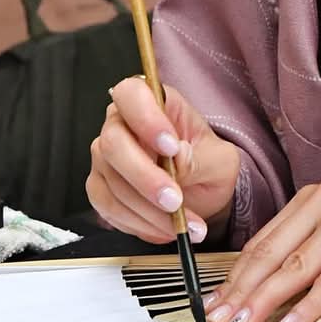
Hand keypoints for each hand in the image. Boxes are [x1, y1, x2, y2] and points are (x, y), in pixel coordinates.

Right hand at [86, 75, 239, 244]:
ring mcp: (106, 157)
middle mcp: (122, 125)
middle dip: (145, 177)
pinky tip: (163, 227)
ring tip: (181, 222)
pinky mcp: (101, 187)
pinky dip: (137, 223)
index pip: (132, 94)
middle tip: (174, 200)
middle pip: (113, 143)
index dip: (145, 119)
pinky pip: (107, 206)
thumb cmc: (208, 165)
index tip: (170, 147)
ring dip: (147, 209)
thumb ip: (200, 158)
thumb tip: (179, 157)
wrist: (202, 194)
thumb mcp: (220, 161)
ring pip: (111, 181)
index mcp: (154, 103)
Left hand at [205, 180, 320, 321]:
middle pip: (272, 251)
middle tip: (218, 318)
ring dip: (266, 300)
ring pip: (296, 266)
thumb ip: (309, 257)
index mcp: (314, 196)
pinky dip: (309, 306)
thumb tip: (267, 294)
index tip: (215, 302)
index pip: (264, 240)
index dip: (237, 274)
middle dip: (241, 289)